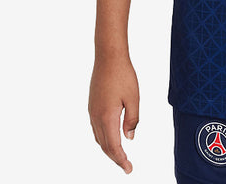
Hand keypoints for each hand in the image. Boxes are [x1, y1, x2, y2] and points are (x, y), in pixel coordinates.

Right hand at [88, 53, 139, 173]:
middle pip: (104, 145)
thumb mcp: (134, 98)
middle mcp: (96, 117)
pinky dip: (104, 137)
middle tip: (126, 166)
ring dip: (108, 148)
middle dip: (115, 157)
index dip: (121, 160)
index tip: (129, 169)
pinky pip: (96, 128)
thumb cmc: (123, 75)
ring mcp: (92, 111)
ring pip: (98, 137)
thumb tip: (129, 138)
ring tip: (120, 154)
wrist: (108, 56)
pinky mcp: (92, 105)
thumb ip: (132, 120)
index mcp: (107, 117)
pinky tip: (111, 136)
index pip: (114, 146)